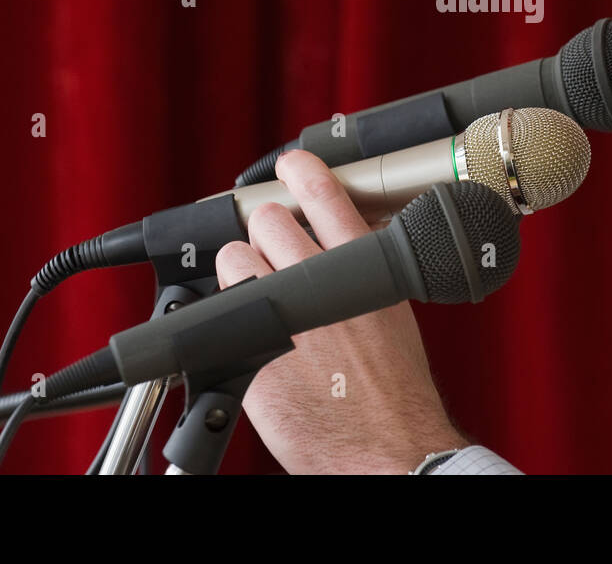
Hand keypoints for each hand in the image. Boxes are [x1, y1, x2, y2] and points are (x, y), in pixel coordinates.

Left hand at [215, 149, 469, 473]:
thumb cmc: (393, 388)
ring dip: (241, 274)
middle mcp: (317, 284)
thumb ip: (358, 272)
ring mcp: (278, 316)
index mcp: (360, 269)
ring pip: (234, 260)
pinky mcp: (247, 351)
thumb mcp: (390, 312)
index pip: (323, 194)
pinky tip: (252, 339)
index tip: (290, 164)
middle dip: (268, 236)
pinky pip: (218, 315)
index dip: (302, 170)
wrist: (386, 446)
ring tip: (260, 301)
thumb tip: (334, 241)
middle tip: (276, 258)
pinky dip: (228, 322)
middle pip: (267, 221)